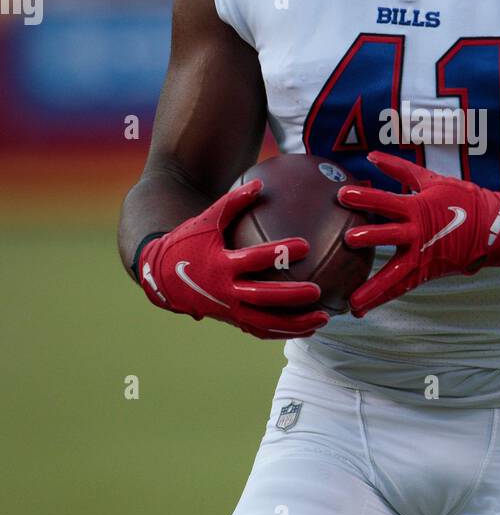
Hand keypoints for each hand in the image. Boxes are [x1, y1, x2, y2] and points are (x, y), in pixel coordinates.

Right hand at [137, 181, 328, 338]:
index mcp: (220, 264)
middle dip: (291, 296)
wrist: (163, 276)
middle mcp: (225, 291)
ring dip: (294, 324)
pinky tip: (307, 329)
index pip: (254, 260)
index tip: (305, 246)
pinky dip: (283, 331)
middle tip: (317, 291)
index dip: (278, 253)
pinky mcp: (232, 320)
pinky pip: (260, 330)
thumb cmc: (188, 243)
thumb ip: (233, 202)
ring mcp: (229, 310)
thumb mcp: (206, 220)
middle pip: (262, 298)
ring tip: (322, 319)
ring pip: (265, 323)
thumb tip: (260, 183)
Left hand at [336, 152, 499, 316]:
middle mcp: (418, 233)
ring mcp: (423, 255)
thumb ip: (399, 169)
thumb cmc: (462, 199)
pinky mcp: (427, 272)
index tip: (343, 195)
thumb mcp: (432, 180)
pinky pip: (402, 287)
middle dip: (370, 237)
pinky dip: (383, 297)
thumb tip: (371, 155)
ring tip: (353, 302)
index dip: (366, 197)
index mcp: (418, 208)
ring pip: (395, 273)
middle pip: (390, 235)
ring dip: (374, 288)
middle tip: (348, 239)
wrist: (493, 228)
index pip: (387, 201)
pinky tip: (363, 308)